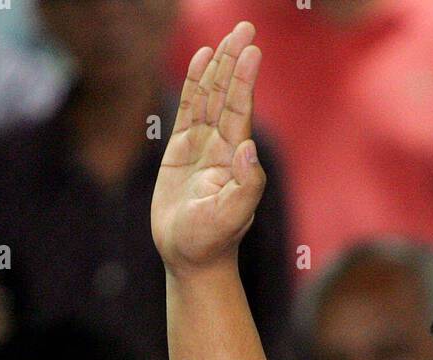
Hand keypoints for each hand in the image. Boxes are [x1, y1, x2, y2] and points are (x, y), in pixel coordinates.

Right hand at [151, 21, 266, 274]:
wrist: (191, 259)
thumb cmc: (212, 242)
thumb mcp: (232, 216)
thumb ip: (246, 186)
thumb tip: (248, 149)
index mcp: (234, 158)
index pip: (239, 109)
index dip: (244, 79)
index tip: (252, 49)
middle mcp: (221, 146)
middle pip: (227, 95)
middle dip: (236, 61)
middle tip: (246, 27)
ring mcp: (200, 146)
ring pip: (208, 98)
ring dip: (218, 68)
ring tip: (226, 37)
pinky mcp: (179, 151)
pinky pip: (187, 109)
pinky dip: (194, 84)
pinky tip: (199, 61)